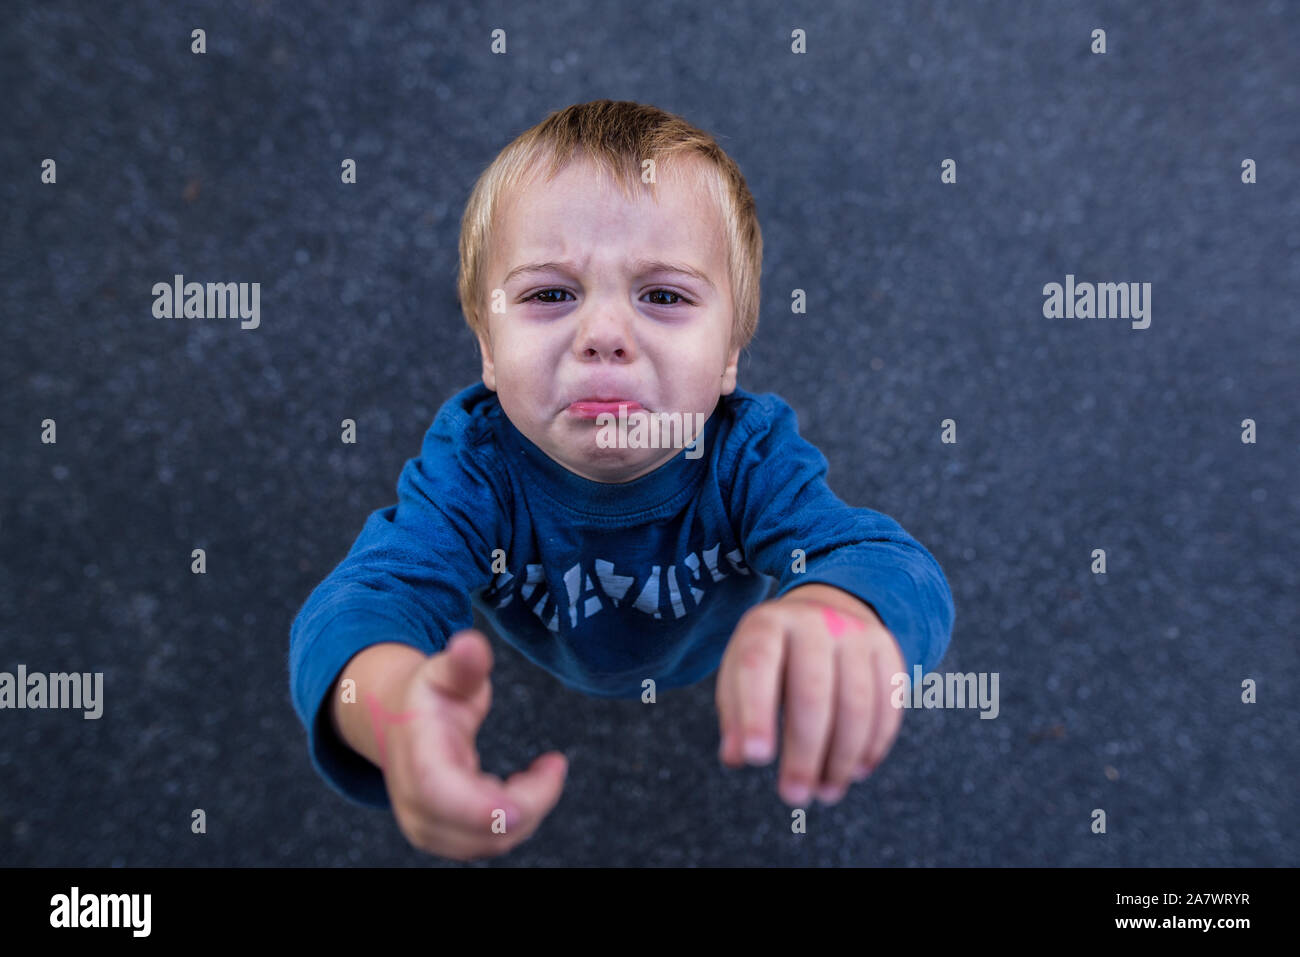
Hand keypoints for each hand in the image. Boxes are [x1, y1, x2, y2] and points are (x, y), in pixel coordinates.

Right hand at [378, 628, 567, 859]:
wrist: (396, 724)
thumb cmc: (428, 694)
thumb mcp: (443, 672)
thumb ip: (463, 663)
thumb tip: (471, 642)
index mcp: (418, 761)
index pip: (447, 797)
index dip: (489, 807)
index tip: (532, 793)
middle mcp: (417, 804)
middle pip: (482, 828)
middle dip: (531, 801)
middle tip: (554, 764)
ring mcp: (428, 828)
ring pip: (492, 841)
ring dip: (528, 809)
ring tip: (543, 770)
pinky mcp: (444, 839)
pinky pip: (491, 842)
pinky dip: (518, 818)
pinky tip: (527, 785)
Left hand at [715, 585, 904, 805]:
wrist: (824, 610)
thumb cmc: (772, 657)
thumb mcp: (741, 672)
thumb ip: (735, 712)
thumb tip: (736, 756)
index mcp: (768, 624)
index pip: (757, 666)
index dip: (755, 713)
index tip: (755, 760)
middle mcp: (815, 622)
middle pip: (813, 693)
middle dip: (805, 752)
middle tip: (795, 796)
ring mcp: (856, 633)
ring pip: (856, 703)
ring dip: (842, 757)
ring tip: (826, 792)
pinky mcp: (888, 649)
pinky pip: (888, 703)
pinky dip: (874, 745)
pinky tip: (856, 771)